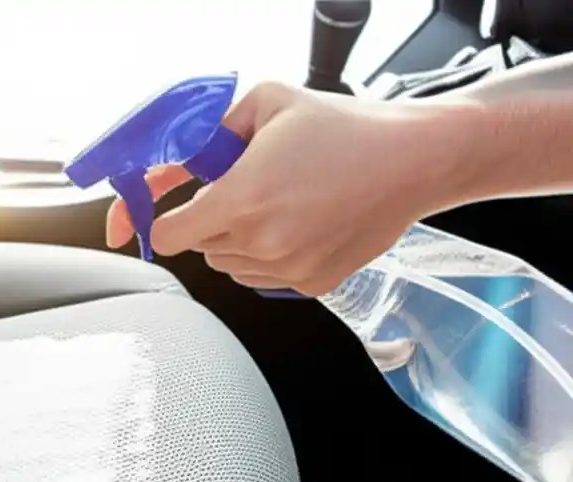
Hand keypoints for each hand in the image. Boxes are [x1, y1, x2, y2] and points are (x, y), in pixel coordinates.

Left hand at [105, 82, 461, 295]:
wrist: (413, 160)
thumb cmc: (344, 128)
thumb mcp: (265, 104)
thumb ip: (205, 135)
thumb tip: (167, 165)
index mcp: (242, 198)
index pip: (168, 236)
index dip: (162, 221)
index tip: (170, 211)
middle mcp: (261, 241)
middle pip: (199, 247)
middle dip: (209, 220)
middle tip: (245, 189)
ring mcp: (287, 268)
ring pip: (228, 264)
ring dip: (236, 240)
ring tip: (277, 204)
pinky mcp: (311, 284)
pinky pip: (262, 278)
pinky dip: (267, 257)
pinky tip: (297, 224)